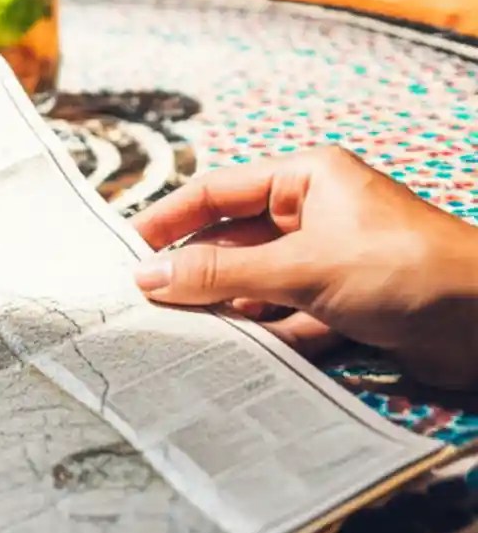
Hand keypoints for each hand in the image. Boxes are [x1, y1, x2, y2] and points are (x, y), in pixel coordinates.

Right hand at [131, 146, 477, 389]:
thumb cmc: (405, 271)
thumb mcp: (300, 268)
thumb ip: (220, 276)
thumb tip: (148, 278)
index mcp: (308, 179)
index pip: (218, 192)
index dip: (170, 219)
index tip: (128, 250)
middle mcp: (316, 215)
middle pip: (234, 242)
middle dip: (194, 273)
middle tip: (143, 302)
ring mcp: (332, 262)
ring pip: (257, 284)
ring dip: (224, 308)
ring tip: (175, 332)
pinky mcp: (346, 306)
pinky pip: (287, 317)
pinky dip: (262, 334)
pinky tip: (230, 352)